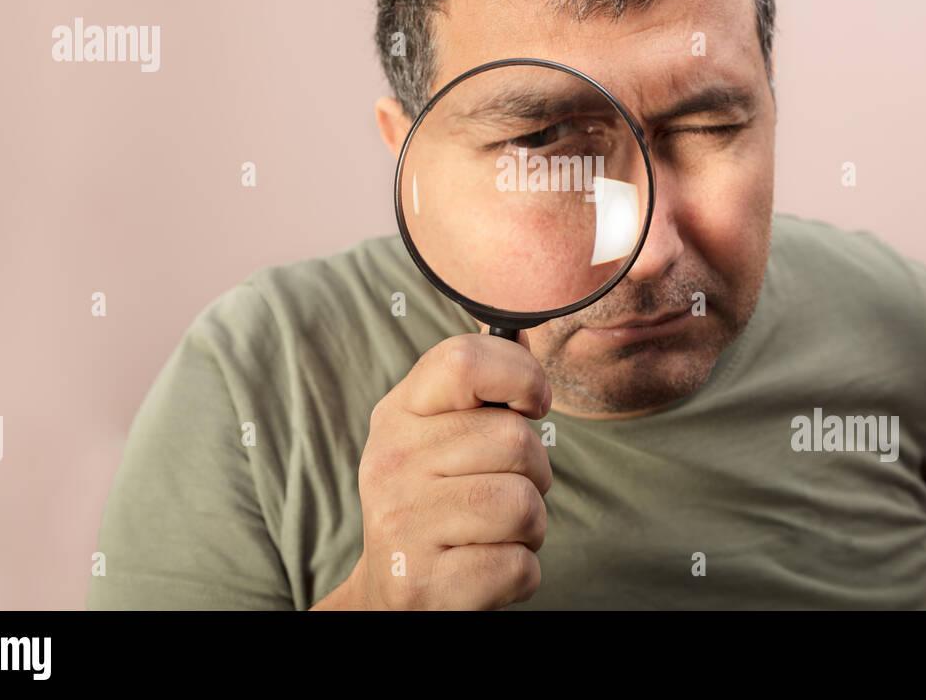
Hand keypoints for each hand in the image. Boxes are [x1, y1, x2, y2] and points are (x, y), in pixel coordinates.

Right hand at [338, 332, 551, 609]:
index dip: (520, 374)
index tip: (533, 403)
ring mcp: (403, 524)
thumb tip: (521, 332)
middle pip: (515, 440)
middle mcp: (390, 463)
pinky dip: (520, 573)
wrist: (391, 593)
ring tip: (496, 531)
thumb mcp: (437, 435)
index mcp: (398, 415)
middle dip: (535, 471)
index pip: (463, 360)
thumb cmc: (433, 501)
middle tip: (505, 488)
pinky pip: (519, 566)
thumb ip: (478, 385)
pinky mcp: (426, 584)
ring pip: (524, 504)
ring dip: (531, 525)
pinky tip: (485, 567)